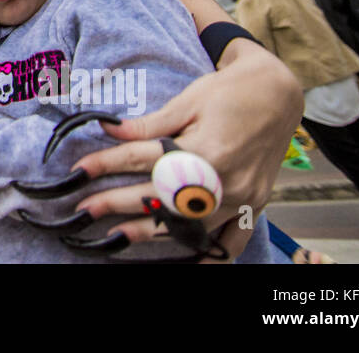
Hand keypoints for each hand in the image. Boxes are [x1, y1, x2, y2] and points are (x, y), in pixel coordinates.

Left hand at [69, 39, 301, 258]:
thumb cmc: (229, 92)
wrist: (278, 94)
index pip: (144, 159)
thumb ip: (150, 124)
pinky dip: (211, 257)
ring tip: (117, 236)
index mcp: (205, 147)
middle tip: (84, 209)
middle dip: (117, 203)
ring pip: (189, 225)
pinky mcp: (253, 205)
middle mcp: (224, 177)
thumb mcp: (187, 100)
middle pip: (160, 196)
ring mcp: (241, 196)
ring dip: (152, 233)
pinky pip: (233, 241)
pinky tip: (188, 266)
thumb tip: (109, 129)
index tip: (80, 169)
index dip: (108, 163)